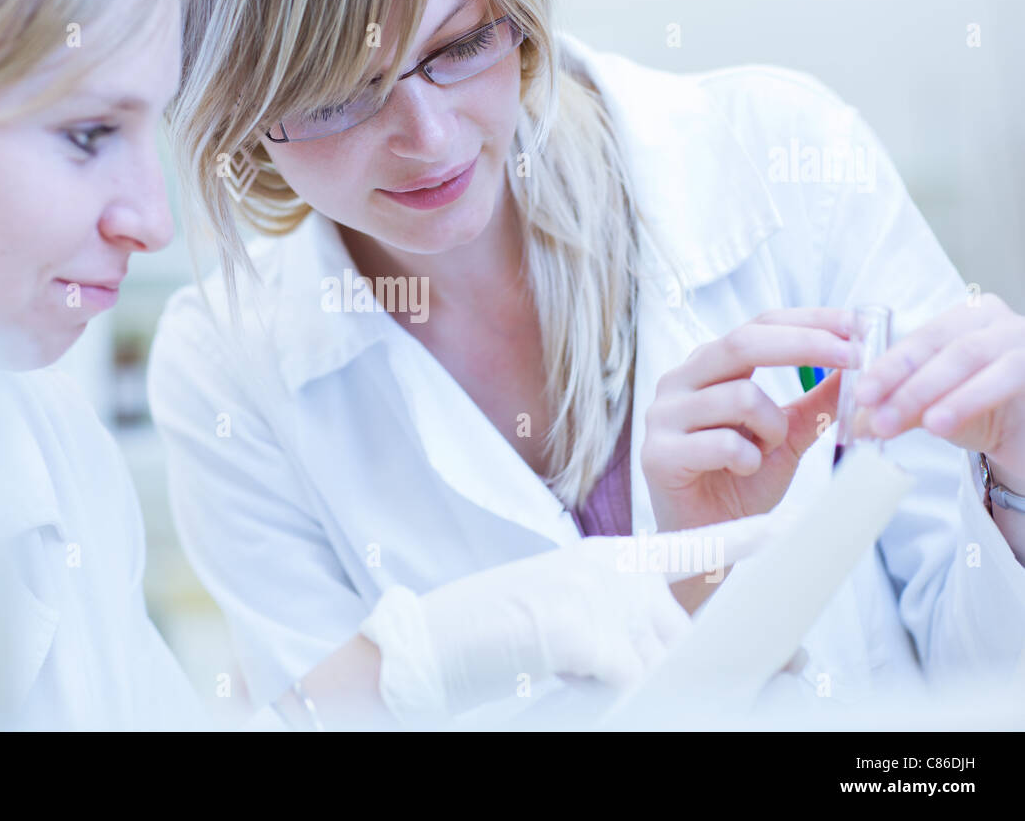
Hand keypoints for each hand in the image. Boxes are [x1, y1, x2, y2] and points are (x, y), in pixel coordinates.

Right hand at [361, 515, 775, 721]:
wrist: (432, 640)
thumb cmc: (498, 634)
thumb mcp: (571, 620)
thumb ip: (627, 630)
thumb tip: (686, 662)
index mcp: (609, 561)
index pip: (692, 546)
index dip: (747, 538)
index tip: (792, 525)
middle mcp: (610, 571)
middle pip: (690, 629)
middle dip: (725, 664)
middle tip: (779, 682)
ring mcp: (595, 595)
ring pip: (669, 658)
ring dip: (668, 689)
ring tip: (650, 692)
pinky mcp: (580, 628)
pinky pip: (636, 679)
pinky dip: (635, 699)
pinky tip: (609, 697)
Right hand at [643, 308, 853, 533]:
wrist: (707, 541)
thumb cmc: (739, 483)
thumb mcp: (787, 436)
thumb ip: (815, 402)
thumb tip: (857, 365)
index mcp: (709, 369)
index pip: (759, 325)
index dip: (809, 321)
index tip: (858, 325)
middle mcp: (680, 381)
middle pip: (743, 341)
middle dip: (805, 346)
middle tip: (853, 359)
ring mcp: (663, 416)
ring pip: (742, 396)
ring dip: (774, 429)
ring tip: (766, 453)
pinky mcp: (658, 454)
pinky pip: (725, 444)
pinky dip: (749, 461)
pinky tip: (740, 472)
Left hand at [854, 293, 1024, 491]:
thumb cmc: (984, 414)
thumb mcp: (935, 408)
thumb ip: (900, 408)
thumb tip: (856, 424)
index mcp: (966, 319)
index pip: (921, 340)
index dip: (889, 367)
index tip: (861, 396)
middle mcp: (998, 321)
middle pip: (944, 347)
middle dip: (907, 385)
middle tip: (878, 420)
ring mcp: (1024, 340)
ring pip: (970, 357)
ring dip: (934, 392)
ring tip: (912, 424)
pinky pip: (1006, 376)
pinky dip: (970, 400)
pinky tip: (942, 423)